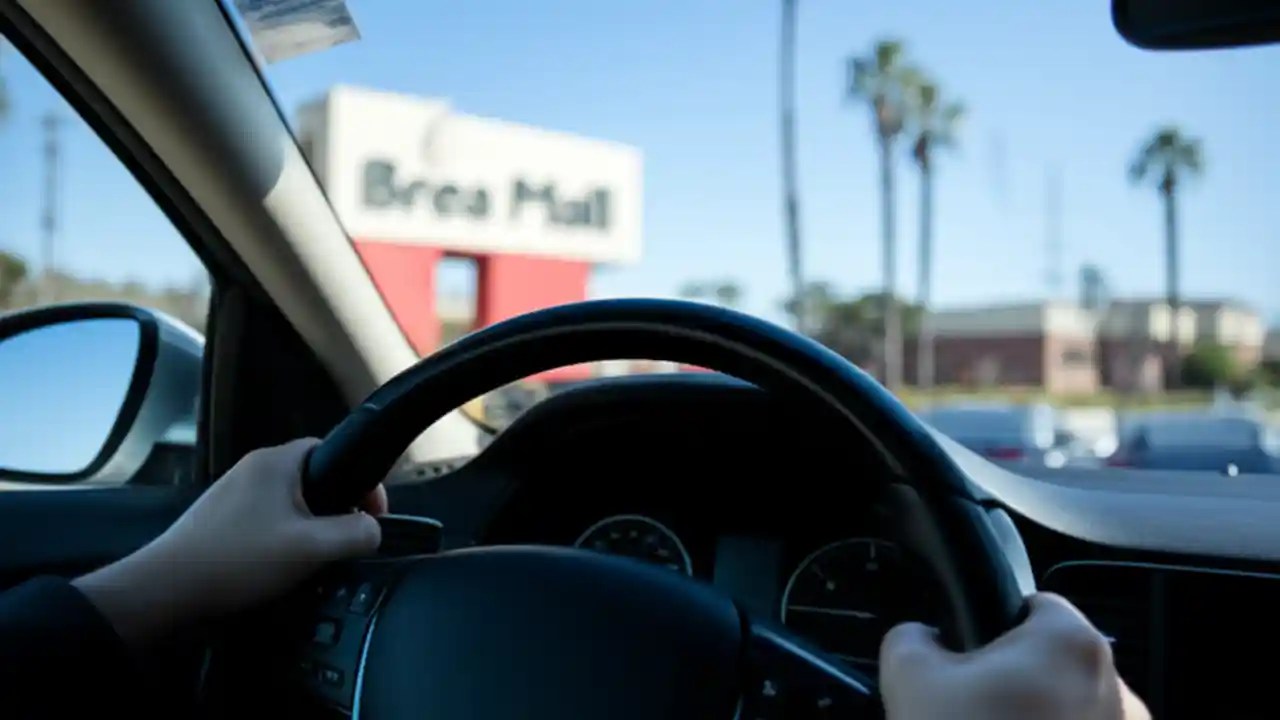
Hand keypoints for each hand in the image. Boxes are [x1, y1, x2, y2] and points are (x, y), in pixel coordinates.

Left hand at [74, 438, 384, 646]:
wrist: (166, 592)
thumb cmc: (239, 560)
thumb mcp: (312, 548)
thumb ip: (355, 534)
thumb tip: (373, 530)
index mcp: (275, 462)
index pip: (331, 451)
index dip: (360, 482)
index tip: (372, 517)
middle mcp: (252, 470)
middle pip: (312, 481)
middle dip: (334, 511)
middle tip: (344, 542)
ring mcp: (232, 496)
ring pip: (289, 506)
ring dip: (307, 531)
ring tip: (313, 561)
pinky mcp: (219, 523)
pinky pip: (265, 524)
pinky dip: (281, 543)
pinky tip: (280, 571)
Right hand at [879, 593, 1149, 719]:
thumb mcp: (908, 676)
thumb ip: (911, 636)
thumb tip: (921, 637)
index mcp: (1071, 642)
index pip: (1029, 604)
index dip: (989, 630)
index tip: (965, 664)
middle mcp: (1118, 686)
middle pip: (1051, 665)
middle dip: (1012, 686)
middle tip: (969, 717)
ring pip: (1067, 713)